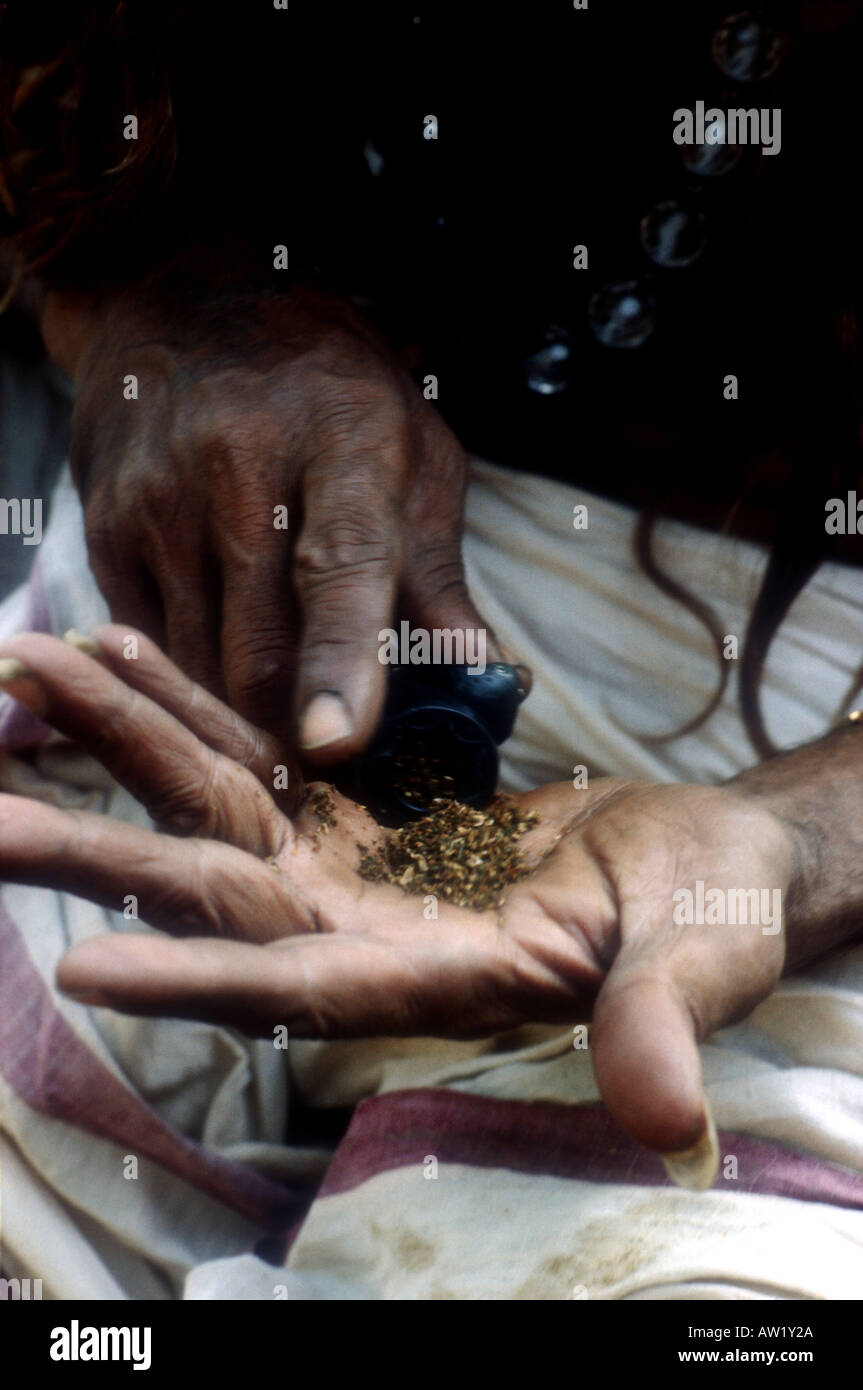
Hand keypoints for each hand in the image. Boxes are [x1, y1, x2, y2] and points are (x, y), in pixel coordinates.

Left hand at [0, 628, 798, 1174]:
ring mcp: (344, 871)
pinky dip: (190, 705)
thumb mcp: (697, 963)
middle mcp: (358, 932)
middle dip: (95, 852)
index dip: (196, 983)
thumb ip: (658, 1024)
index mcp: (430, 980)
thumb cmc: (710, 916)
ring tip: (35, 669)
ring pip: (211, 804)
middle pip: (209, 892)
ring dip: (123, 741)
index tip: (83, 966)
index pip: (296, 989)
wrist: (703, 862)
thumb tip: (664, 1117)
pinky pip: (252, 755)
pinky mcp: (353, 818)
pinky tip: (126, 654)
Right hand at [42, 261, 503, 780]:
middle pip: (261, 649)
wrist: (188, 311)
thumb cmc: (328, 392)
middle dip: (300, 732)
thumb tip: (481, 675)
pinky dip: (196, 678)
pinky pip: (154, 648)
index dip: (341, 658)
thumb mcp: (412, 452)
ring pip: (202, 669)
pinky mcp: (107, 532)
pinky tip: (228, 654)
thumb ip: (438, 571)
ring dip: (248, 717)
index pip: (342, 563)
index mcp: (342, 441)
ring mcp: (159, 502)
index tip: (337, 741)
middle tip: (340, 768)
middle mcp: (237, 470)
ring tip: (286, 716)